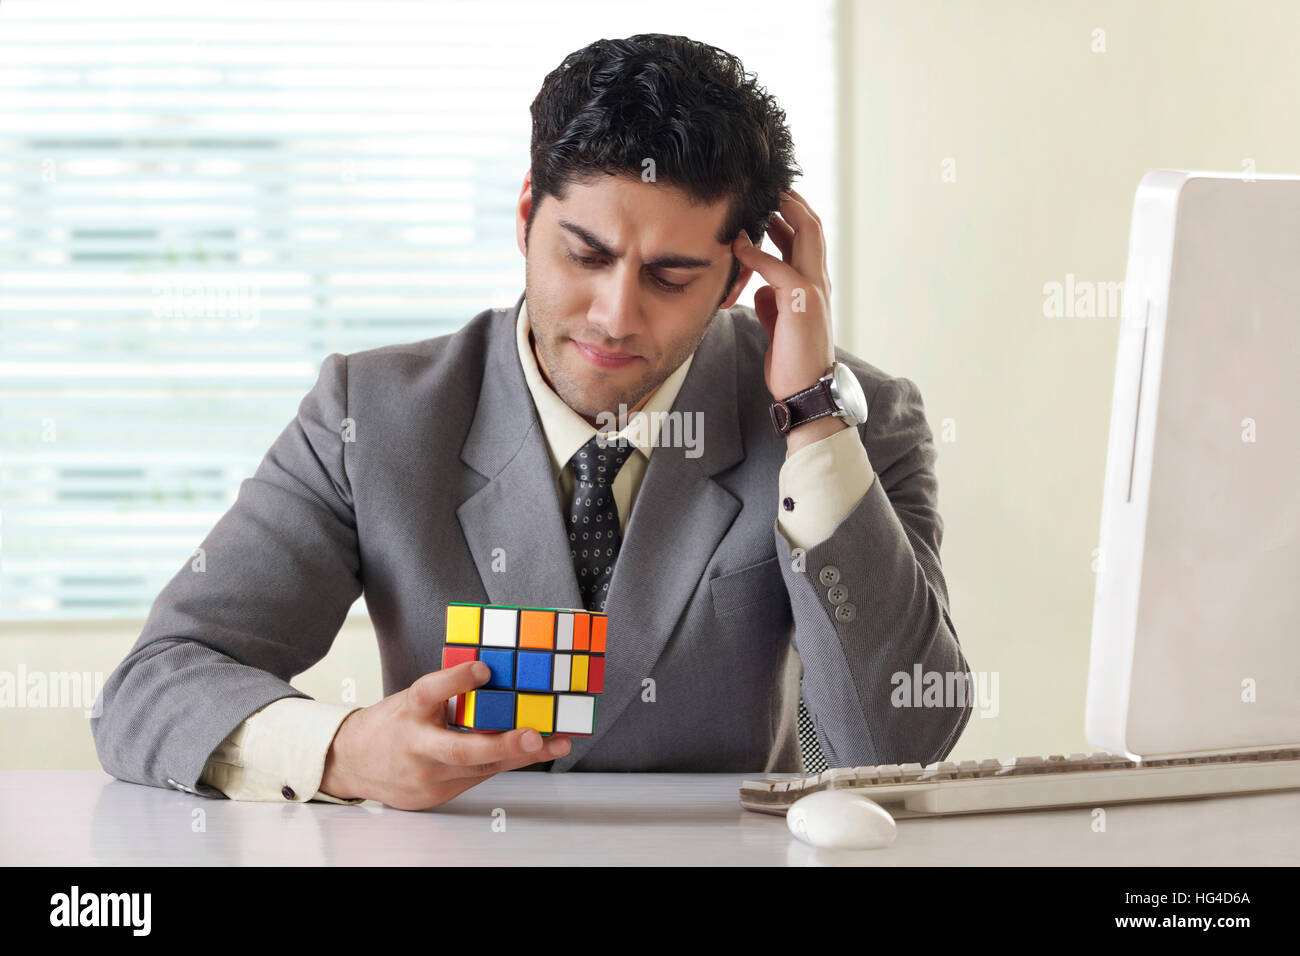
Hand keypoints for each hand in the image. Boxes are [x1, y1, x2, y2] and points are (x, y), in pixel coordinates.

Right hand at [320, 661, 571, 809]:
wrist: (351, 763)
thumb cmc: (390, 725)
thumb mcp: (411, 701)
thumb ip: (447, 694)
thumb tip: (495, 675)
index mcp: (408, 712)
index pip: (429, 692)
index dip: (455, 680)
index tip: (483, 669)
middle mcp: (416, 746)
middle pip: (460, 750)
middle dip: (503, 744)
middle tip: (535, 734)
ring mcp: (426, 776)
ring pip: (478, 769)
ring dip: (519, 756)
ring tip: (553, 744)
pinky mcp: (435, 794)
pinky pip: (475, 778)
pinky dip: (502, 763)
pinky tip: (528, 752)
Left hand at [731, 189, 843, 454]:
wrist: (806, 391)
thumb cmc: (792, 362)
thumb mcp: (780, 324)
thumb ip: (773, 302)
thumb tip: (760, 287)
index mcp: (814, 284)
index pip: (807, 238)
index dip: (791, 214)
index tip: (769, 199)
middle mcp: (819, 281)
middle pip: (812, 225)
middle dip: (791, 200)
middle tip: (766, 184)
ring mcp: (814, 289)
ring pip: (806, 234)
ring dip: (781, 212)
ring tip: (757, 198)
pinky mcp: (802, 303)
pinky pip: (778, 268)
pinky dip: (757, 254)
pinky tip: (739, 246)